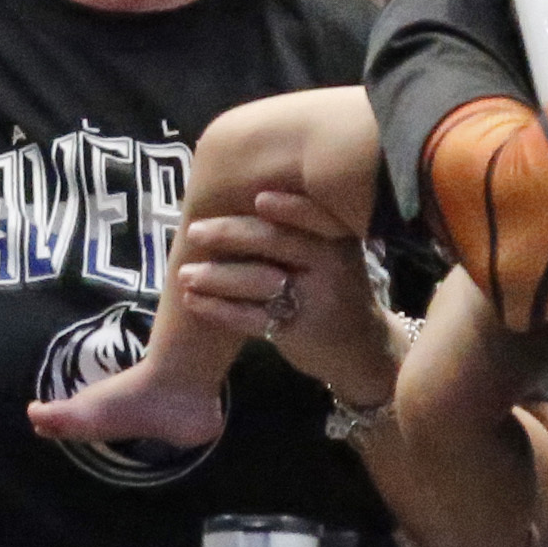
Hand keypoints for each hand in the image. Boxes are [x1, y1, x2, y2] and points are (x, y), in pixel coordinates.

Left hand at [172, 188, 396, 403]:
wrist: (362, 348)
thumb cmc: (336, 289)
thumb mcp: (336, 254)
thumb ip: (302, 231)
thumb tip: (243, 201)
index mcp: (339, 240)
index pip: (313, 216)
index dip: (288, 207)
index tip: (257, 198)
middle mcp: (331, 267)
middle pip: (275, 242)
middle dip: (229, 234)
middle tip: (194, 231)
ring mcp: (314, 301)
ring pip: (258, 281)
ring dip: (216, 276)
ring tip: (184, 273)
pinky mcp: (296, 332)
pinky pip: (250, 317)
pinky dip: (218, 309)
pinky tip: (195, 301)